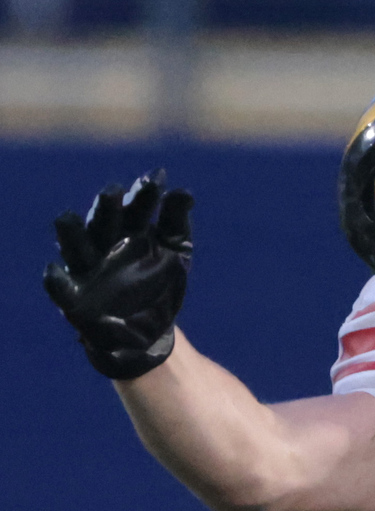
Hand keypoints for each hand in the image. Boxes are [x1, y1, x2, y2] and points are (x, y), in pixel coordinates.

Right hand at [44, 171, 193, 379]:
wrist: (150, 331)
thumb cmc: (159, 284)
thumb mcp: (175, 254)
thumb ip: (176, 224)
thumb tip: (185, 193)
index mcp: (129, 231)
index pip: (134, 208)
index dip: (143, 194)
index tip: (156, 179)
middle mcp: (104, 244)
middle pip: (102, 221)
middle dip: (107, 208)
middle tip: (113, 193)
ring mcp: (88, 269)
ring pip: (74, 247)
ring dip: (71, 234)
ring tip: (67, 219)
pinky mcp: (75, 298)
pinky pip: (60, 288)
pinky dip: (56, 282)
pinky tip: (53, 273)